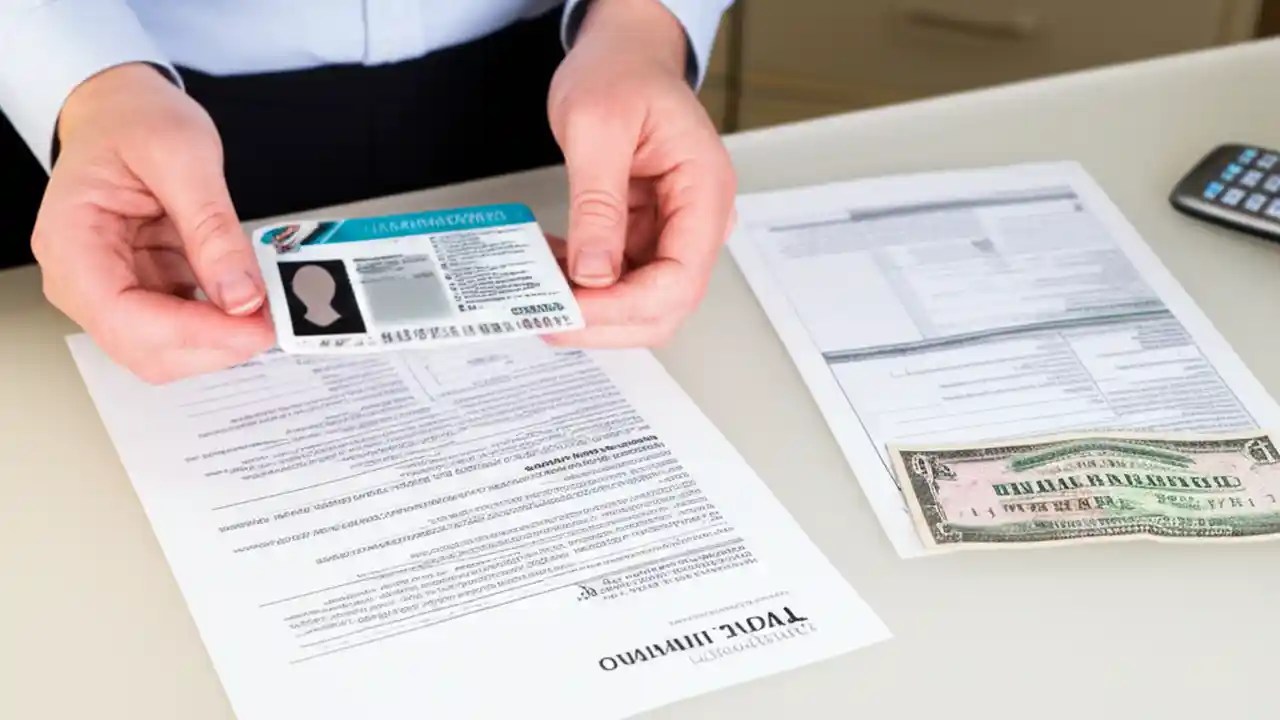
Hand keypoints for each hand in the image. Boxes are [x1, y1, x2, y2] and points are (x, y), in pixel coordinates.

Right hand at [32, 64, 272, 382]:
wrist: (123, 108)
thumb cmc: (136, 120)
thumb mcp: (184, 156)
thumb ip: (213, 228)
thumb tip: (242, 296)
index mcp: (73, 241)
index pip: (123, 316)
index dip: (194, 333)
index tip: (253, 327)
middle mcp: (83, 277)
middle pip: (146, 348)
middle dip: (216, 342)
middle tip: (276, 317)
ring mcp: (114, 288)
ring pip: (170, 347)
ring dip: (224, 337)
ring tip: (269, 303)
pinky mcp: (145, 289)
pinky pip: (187, 324)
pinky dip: (224, 320)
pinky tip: (251, 296)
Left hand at [547, 0, 736, 345]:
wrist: (626, 53)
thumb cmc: (622, 72)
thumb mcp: (597, 126)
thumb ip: (597, 203)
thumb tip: (593, 272)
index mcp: (704, 193)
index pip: (678, 280)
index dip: (624, 306)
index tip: (570, 307)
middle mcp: (698, 221)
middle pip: (663, 307)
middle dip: (604, 322)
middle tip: (544, 315)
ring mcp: (673, 231)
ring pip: (638, 303)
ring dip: (589, 309)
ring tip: (538, 290)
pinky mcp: (646, 234)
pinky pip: (618, 279)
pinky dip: (581, 286)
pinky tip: (549, 270)